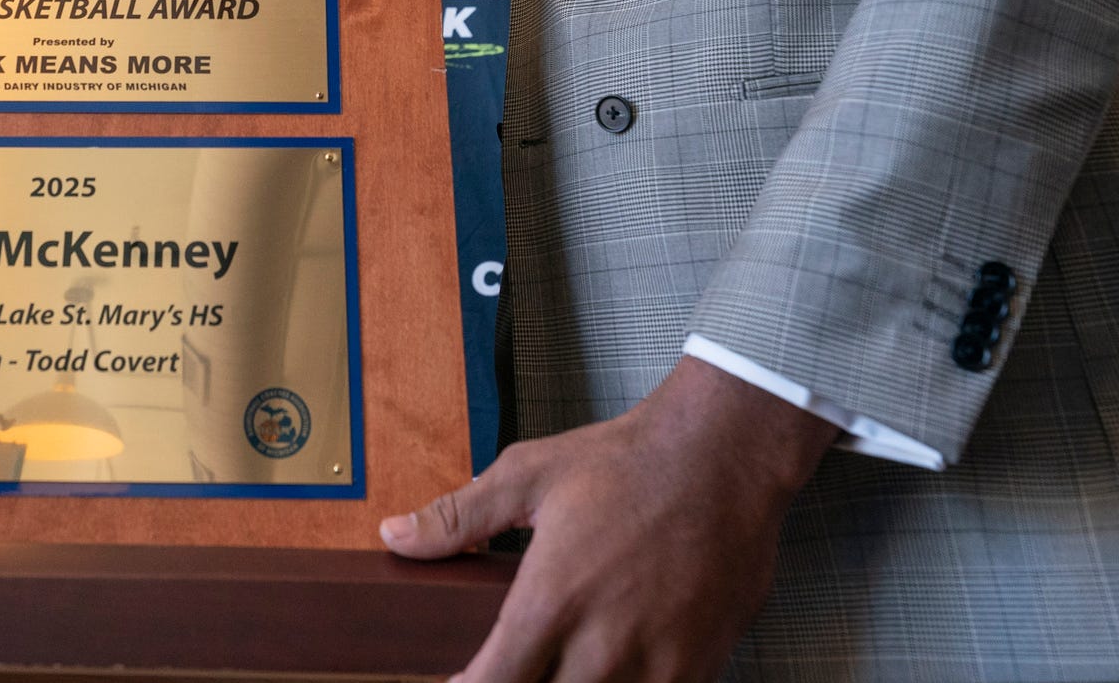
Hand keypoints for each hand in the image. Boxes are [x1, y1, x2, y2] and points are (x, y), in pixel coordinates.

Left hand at [381, 356, 836, 682]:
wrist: (724, 457)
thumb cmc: (624, 461)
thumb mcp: (528, 474)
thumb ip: (457, 517)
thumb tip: (394, 536)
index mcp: (551, 599)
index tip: (460, 682)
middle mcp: (602, 644)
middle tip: (518, 666)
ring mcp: (656, 663)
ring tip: (565, 662)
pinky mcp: (698, 668)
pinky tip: (611, 669)